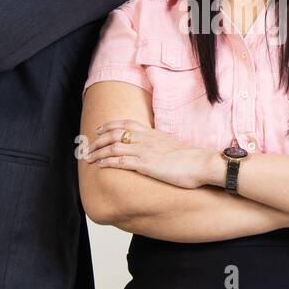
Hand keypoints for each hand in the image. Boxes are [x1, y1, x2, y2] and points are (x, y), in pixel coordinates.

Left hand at [84, 119, 218, 189]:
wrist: (200, 163)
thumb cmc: (190, 158)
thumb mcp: (172, 145)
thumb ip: (159, 144)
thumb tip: (155, 148)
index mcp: (151, 133)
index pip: (125, 124)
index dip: (110, 125)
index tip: (100, 129)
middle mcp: (145, 139)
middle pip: (115, 134)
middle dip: (98, 140)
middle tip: (88, 146)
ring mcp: (144, 151)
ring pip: (113, 147)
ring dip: (98, 152)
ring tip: (89, 157)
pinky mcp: (144, 164)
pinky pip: (120, 161)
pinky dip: (107, 162)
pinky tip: (100, 165)